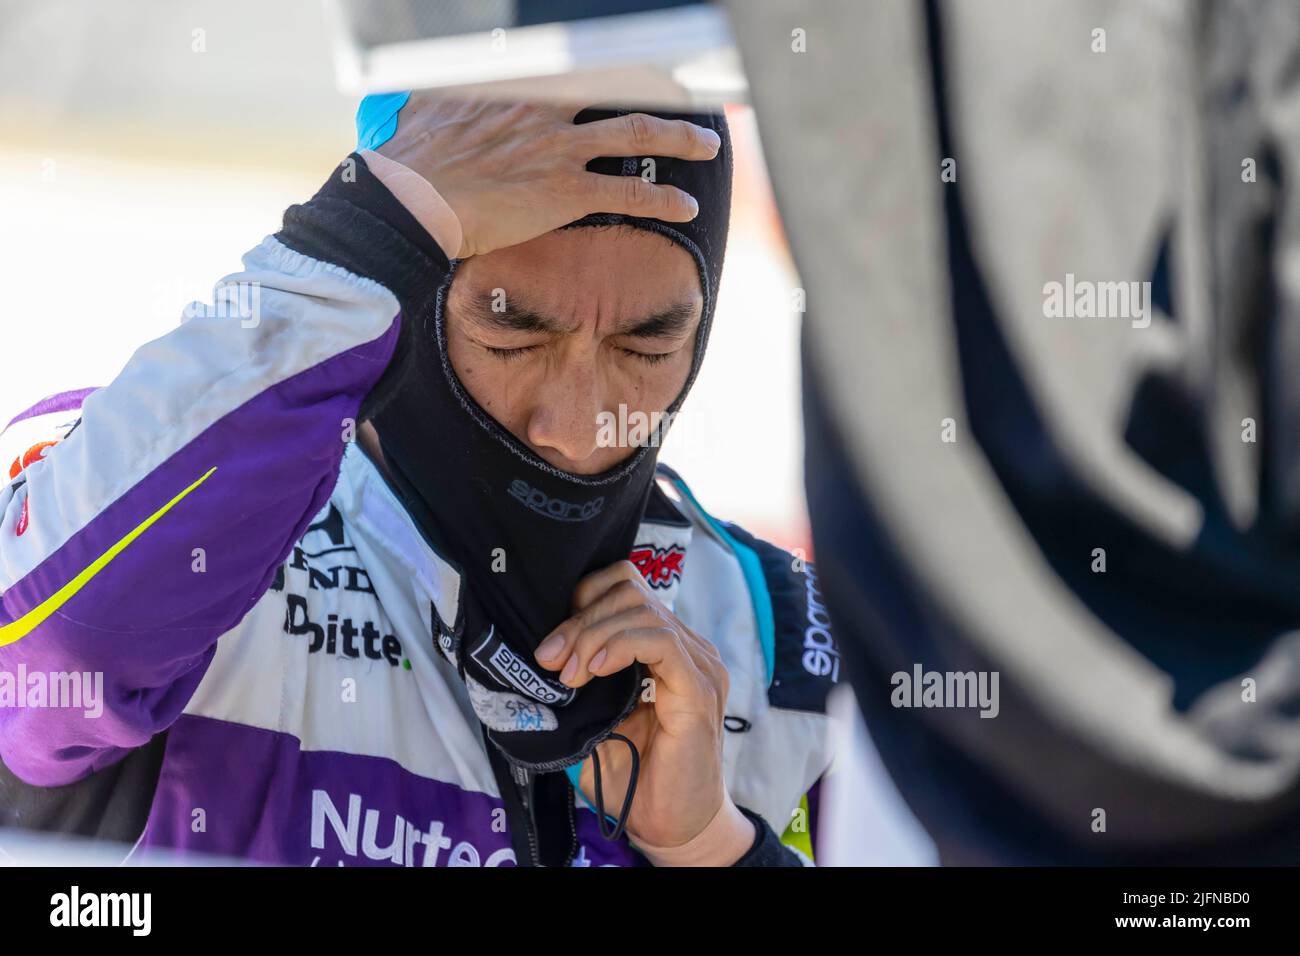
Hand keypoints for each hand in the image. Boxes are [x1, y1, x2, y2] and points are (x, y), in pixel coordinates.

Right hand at [376, 95, 720, 257]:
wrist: (409, 199)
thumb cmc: (412, 158)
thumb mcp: (433, 100)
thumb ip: (463, 89)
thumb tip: (458, 83)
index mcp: (517, 82)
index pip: (577, 63)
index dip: (614, 66)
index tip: (639, 66)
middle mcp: (546, 106)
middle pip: (620, 87)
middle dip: (662, 91)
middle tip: (690, 97)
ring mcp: (560, 147)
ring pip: (637, 132)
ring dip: (680, 138)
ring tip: (707, 145)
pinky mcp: (566, 191)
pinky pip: (630, 191)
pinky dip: (664, 198)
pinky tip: (686, 206)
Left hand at [534, 560, 753, 863]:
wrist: (671, 826)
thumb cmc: (635, 776)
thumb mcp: (595, 716)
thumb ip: (579, 677)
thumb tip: (538, 651)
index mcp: (667, 648)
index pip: (627, 587)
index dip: (585, 599)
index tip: (552, 641)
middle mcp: (689, 649)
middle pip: (631, 593)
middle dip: (580, 620)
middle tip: (549, 659)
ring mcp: (699, 666)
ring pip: (643, 611)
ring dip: (592, 635)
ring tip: (568, 673)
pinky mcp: (699, 689)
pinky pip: (661, 641)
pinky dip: (620, 645)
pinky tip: (594, 668)